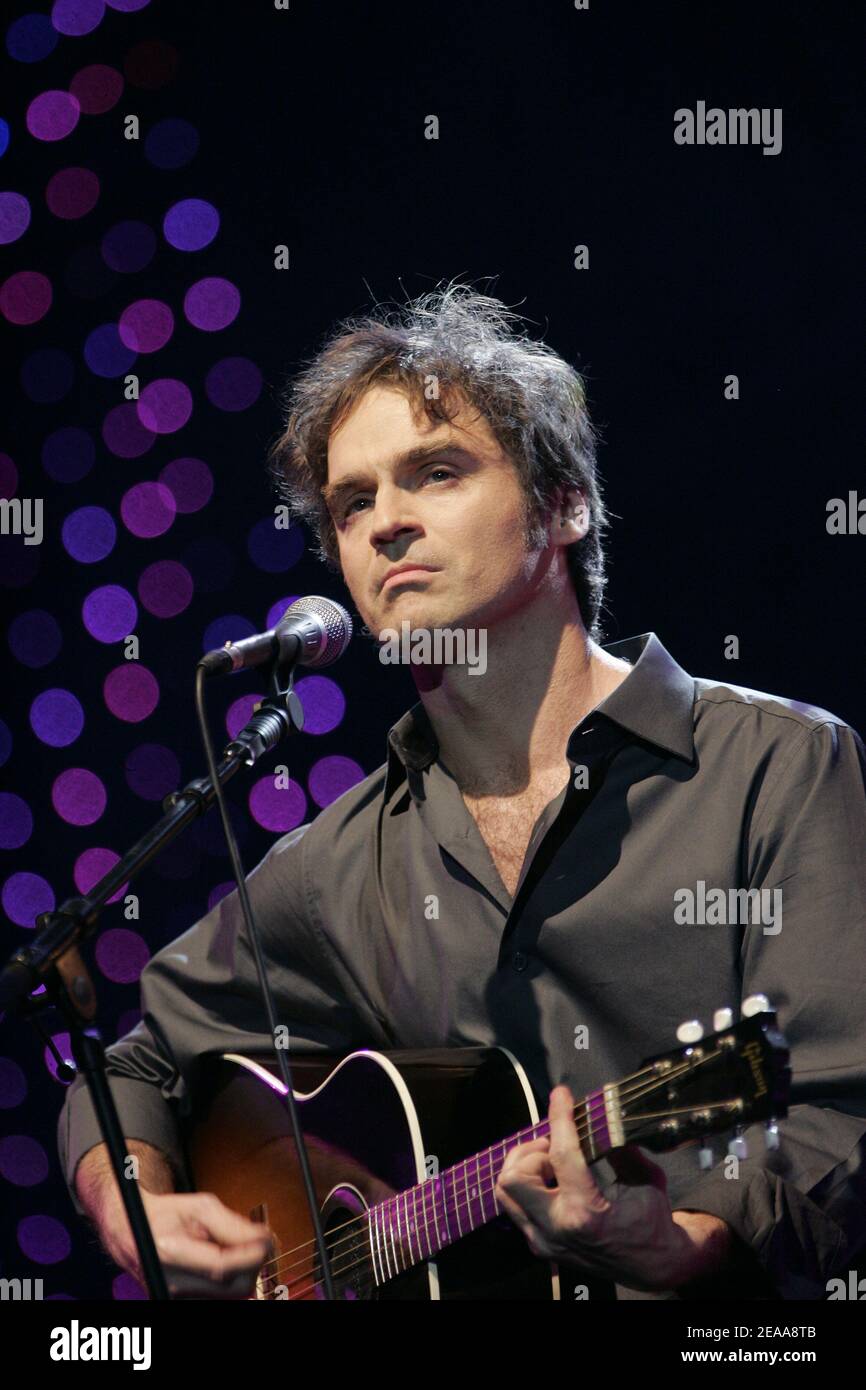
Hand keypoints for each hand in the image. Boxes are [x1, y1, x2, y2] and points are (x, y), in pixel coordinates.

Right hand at [104, 1189, 275, 1298]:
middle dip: (253, 1263)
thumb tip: (263, 1237)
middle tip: (260, 1240)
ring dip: (243, 1270)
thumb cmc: (166, 1214)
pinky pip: (220, 1296)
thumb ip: (232, 1224)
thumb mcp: (199, 1207)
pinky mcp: (181, 1303)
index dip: (249, 1254)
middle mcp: (170, 1283)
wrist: (132, 1231)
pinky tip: (224, 1258)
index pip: (220, 1266)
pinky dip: (231, 1278)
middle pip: (230, 1287)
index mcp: (168, 1253)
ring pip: (230, 1294)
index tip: (268, 1239)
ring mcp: (175, 1297)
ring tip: (236, 1245)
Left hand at [494, 1084, 727, 1292]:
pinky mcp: (539, 1246)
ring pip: (506, 1192)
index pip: (561, 1154)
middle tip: (554, 1145)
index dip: (560, 1117)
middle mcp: (557, 1229)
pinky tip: (551, 1180)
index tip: (561, 1094)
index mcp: (586, 1212)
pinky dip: (527, 1185)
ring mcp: (544, 1241)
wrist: (653, 1267)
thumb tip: (604, 1117)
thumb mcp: (645, 1179)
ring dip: (525, 1167)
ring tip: (551, 1163)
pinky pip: (515, 1206)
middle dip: (531, 1152)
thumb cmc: (652, 1223)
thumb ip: (621, 1148)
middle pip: (514, 1177)